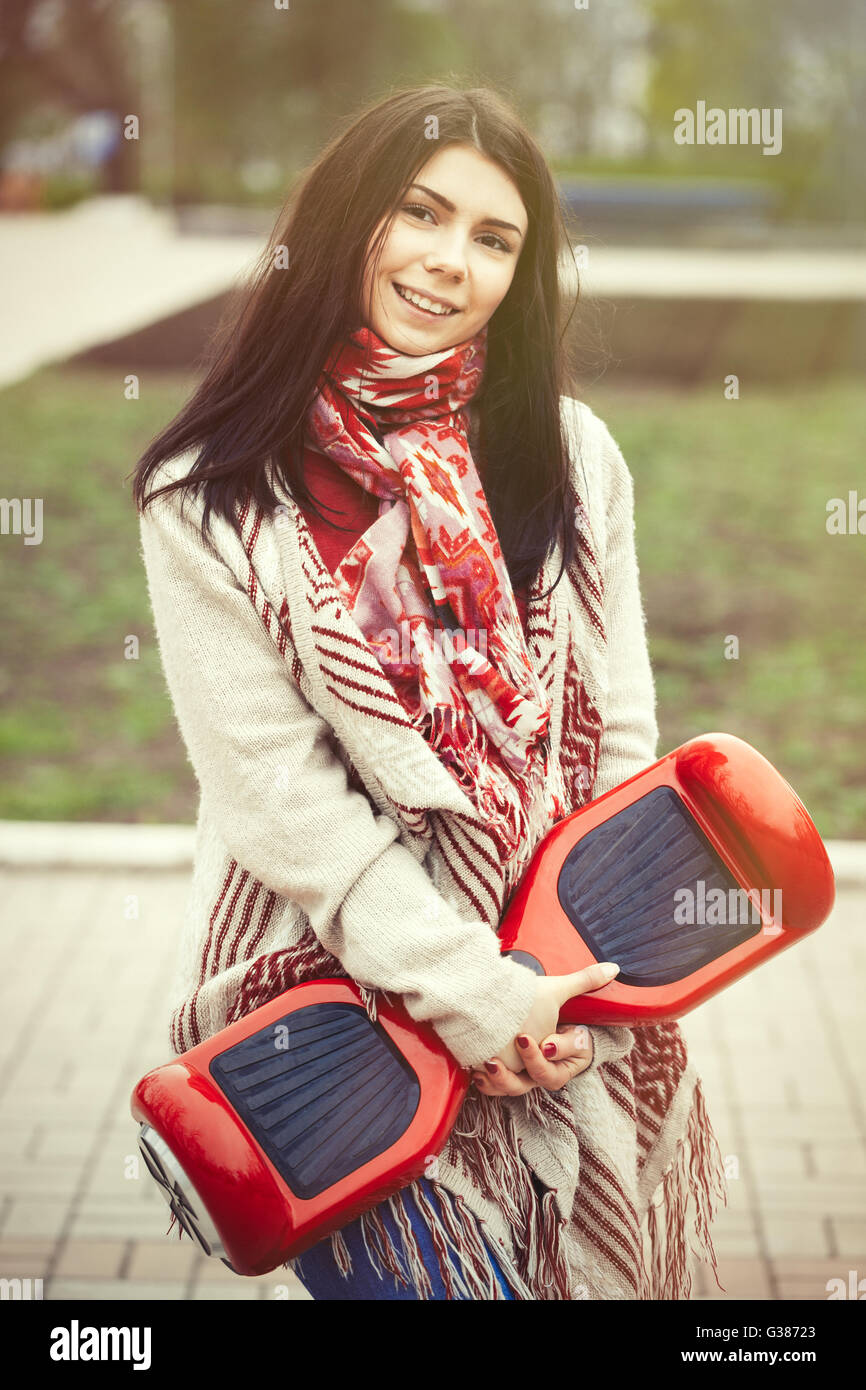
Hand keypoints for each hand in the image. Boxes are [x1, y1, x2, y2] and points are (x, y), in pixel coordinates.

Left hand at [472, 1022, 594, 1095]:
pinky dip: (482, 1075)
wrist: (569, 1035)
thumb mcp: (579, 1039)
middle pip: (518, 1086)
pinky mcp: (508, 1068)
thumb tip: (548, 1048)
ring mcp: (520, 1075)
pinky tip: (472, 1065)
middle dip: (503, 1076)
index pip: (542, 1072)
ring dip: (489, 1080)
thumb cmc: (574, 1037)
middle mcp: (535, 1079)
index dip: (532, 1058)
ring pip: (503, 1087)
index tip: (522, 1037)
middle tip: (492, 1061)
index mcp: (556, 1074)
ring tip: (479, 1066)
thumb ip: (568, 1044)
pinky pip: (492, 1079)